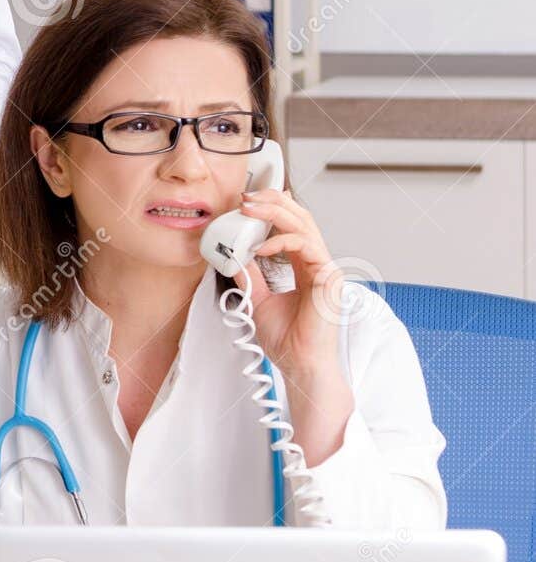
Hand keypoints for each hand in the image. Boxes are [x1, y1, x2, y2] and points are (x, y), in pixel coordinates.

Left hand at [238, 186, 346, 381]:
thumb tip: (233, 255)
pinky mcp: (328, 276)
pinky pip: (306, 245)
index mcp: (304, 266)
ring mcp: (325, 268)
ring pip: (304, 224)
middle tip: (245, 197)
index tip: (244, 204)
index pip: (291, 226)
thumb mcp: (259, 299)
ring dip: (274, 212)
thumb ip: (250, 275)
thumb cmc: (287, 339)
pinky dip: (281, 240)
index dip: (270, 210)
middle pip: (300, 217)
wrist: (299, 364)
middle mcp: (317, 263)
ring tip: (248, 209)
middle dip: (272, 201)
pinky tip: (261, 247)